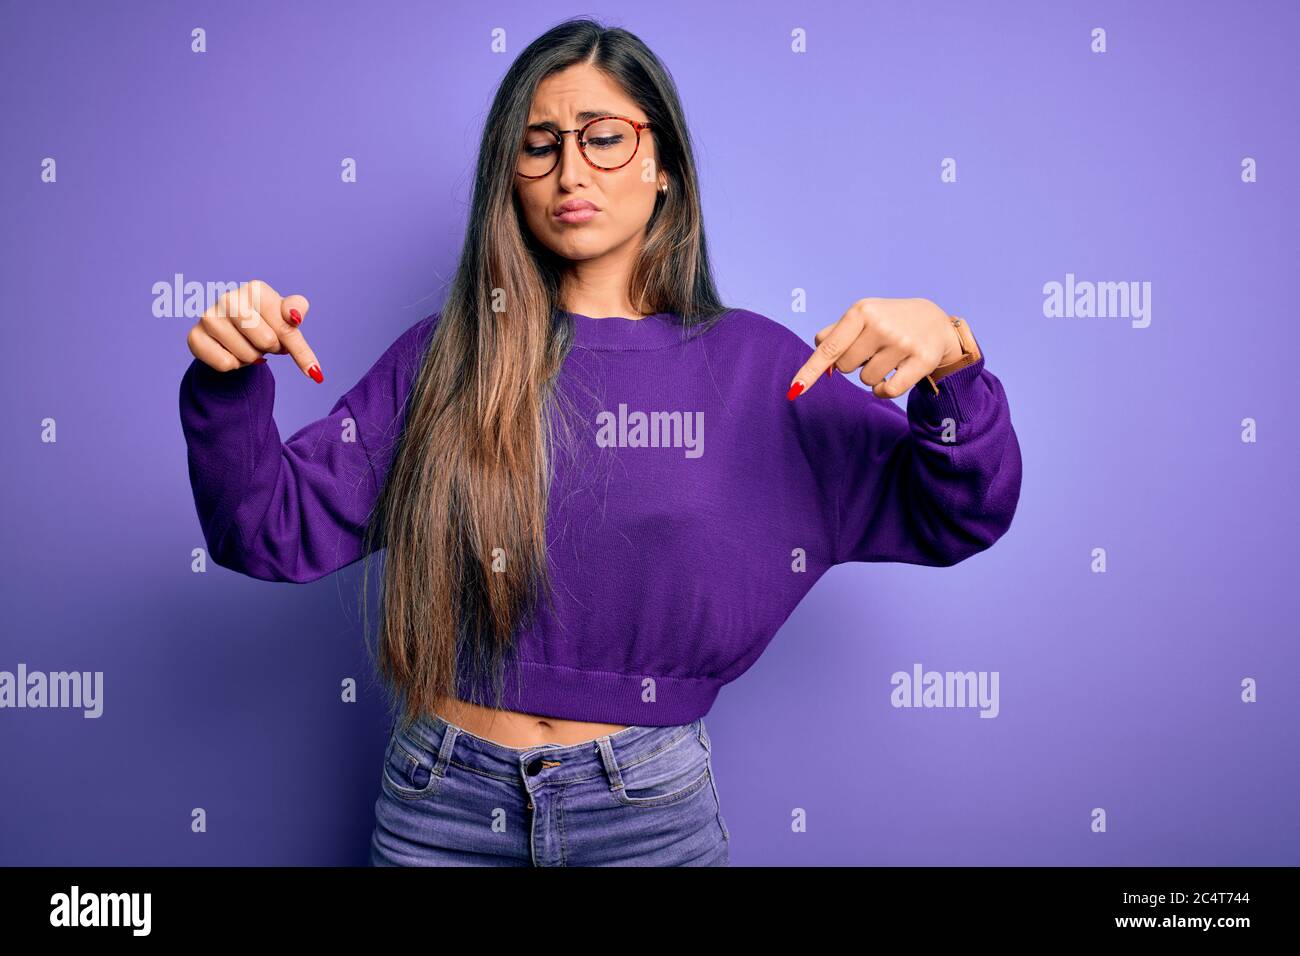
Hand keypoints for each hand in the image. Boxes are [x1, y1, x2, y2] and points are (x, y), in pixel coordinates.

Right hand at [185, 279, 322, 382]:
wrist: (231, 329)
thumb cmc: (265, 320)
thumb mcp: (286, 315)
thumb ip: (297, 310)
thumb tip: (295, 318)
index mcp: (256, 289)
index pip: (286, 328)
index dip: (301, 353)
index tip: (314, 373)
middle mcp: (229, 298)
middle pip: (267, 342)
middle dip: (272, 349)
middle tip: (266, 342)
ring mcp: (209, 317)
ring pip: (247, 356)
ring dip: (252, 358)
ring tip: (247, 344)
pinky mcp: (195, 337)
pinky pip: (226, 365)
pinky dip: (234, 365)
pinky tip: (230, 350)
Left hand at [787, 297, 961, 399]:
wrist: (933, 322)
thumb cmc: (887, 322)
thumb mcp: (861, 318)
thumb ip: (834, 335)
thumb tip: (819, 354)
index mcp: (861, 312)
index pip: (829, 348)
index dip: (810, 371)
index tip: (794, 390)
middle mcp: (881, 325)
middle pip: (844, 367)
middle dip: (854, 363)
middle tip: (872, 349)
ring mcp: (902, 343)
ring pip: (866, 380)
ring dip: (871, 375)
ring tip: (888, 357)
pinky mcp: (921, 360)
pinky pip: (887, 391)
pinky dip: (884, 390)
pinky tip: (894, 375)